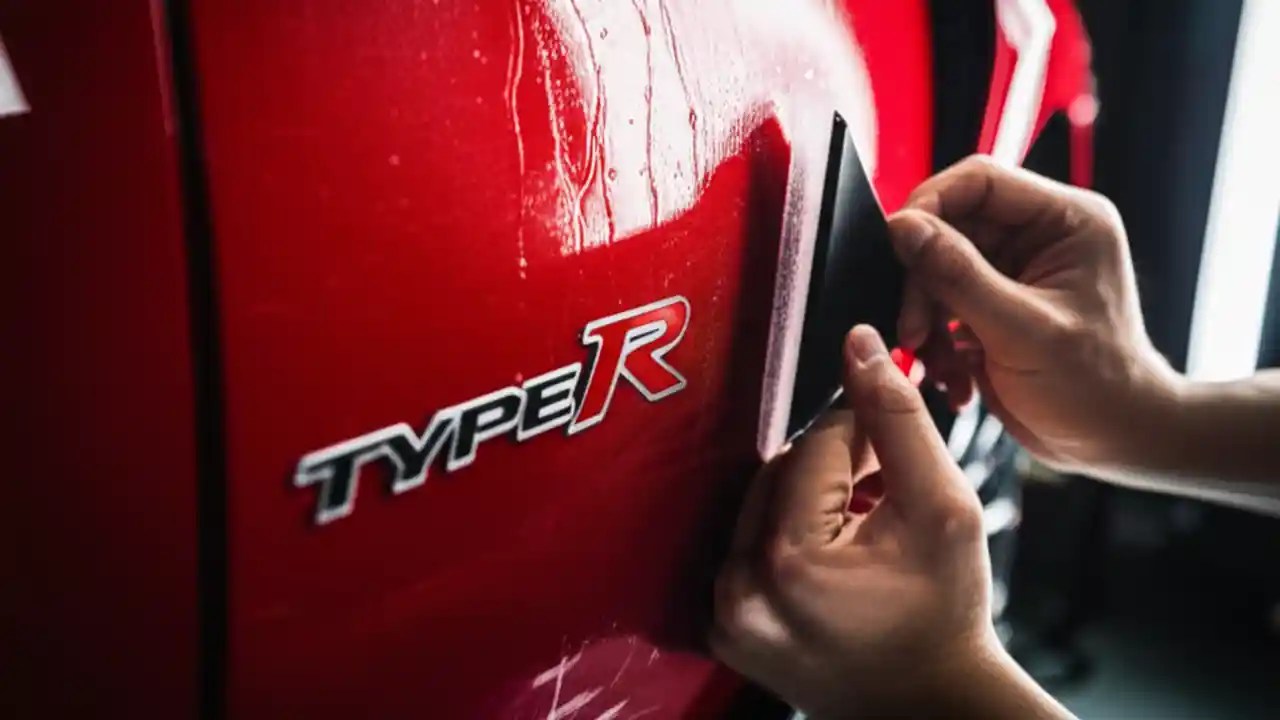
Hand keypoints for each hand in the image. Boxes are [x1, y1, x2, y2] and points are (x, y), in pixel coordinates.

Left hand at [710, 326, 1004, 716]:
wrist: (931, 704)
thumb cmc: (945, 613)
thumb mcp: (942, 507)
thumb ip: (896, 419)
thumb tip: (859, 343)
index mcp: (787, 559)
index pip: (813, 446)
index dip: (860, 440)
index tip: (893, 462)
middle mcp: (740, 589)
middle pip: (779, 472)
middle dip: (831, 468)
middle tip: (880, 491)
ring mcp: (727, 615)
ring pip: (761, 505)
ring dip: (808, 499)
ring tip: (861, 527)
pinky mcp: (726, 629)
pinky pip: (748, 548)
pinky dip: (785, 538)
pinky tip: (832, 557)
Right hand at [888, 156, 1180, 471]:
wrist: (1114, 441)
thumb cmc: (1095, 386)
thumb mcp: (1020, 329)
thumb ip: (958, 274)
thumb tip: (903, 228)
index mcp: (1065, 219)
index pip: (979, 180)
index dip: (929, 205)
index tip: (896, 243)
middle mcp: (1039, 236)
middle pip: (949, 228)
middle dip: (923, 282)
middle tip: (912, 330)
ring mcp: (1014, 270)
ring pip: (937, 269)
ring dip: (925, 318)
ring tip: (936, 364)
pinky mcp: (993, 304)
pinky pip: (940, 304)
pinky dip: (935, 341)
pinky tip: (953, 376)